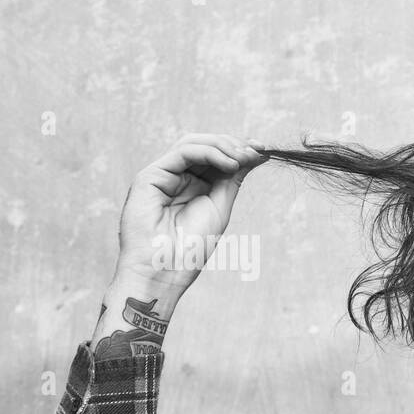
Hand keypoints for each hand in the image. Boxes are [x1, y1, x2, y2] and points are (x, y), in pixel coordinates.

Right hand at [115, 133, 265, 291]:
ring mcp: (162, 175)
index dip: (239, 149)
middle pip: (205, 146)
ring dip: (223, 146)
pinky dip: (209, 152)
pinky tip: (229, 163)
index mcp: (193, 185)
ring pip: (193, 143)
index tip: (263, 150)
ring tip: (243, 158)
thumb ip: (234, 178)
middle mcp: (177, 177)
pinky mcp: (150, 175)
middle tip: (256, 151)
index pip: (216, 156)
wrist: (165, 270)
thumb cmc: (191, 247)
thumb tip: (256, 154)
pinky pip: (182, 152)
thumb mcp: (221, 206)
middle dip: (234, 144)